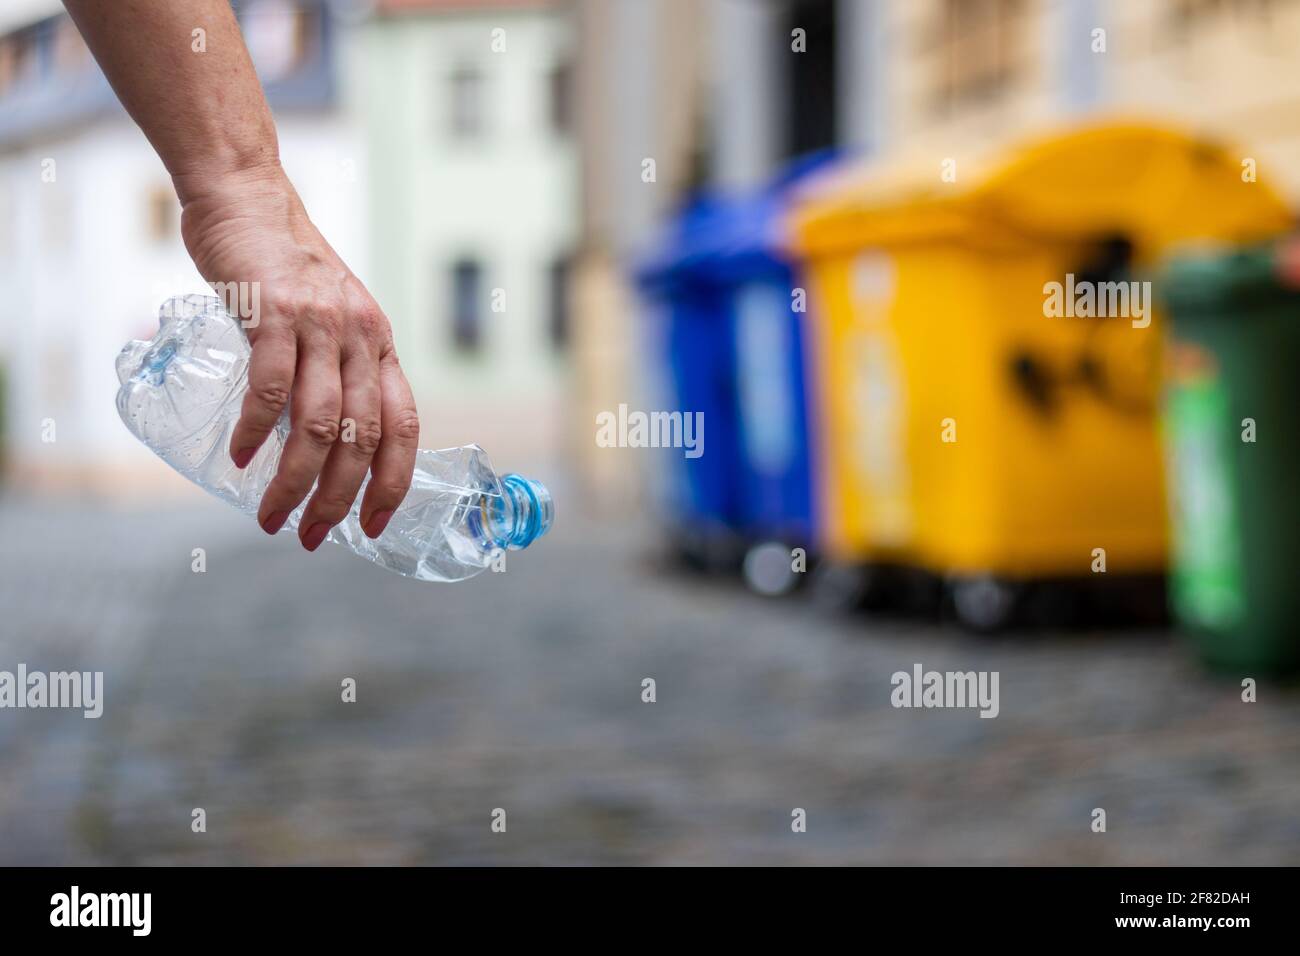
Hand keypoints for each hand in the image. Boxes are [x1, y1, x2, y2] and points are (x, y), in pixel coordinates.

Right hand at [178, 163, 419, 549]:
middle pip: (360, 437)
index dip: (393, 481)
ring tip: (272, 513)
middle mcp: (360, 337)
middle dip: (338, 498)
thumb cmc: (285, 268)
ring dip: (295, 480)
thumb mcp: (333, 319)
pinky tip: (242, 458)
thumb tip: (320, 441)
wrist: (247, 198)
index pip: (403, 426)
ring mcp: (318, 324)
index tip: (373, 525)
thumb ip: (336, 369)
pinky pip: (271, 386)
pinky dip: (256, 430)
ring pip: (318, 423)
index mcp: (380, 345)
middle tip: (309, 535)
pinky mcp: (273, 310)